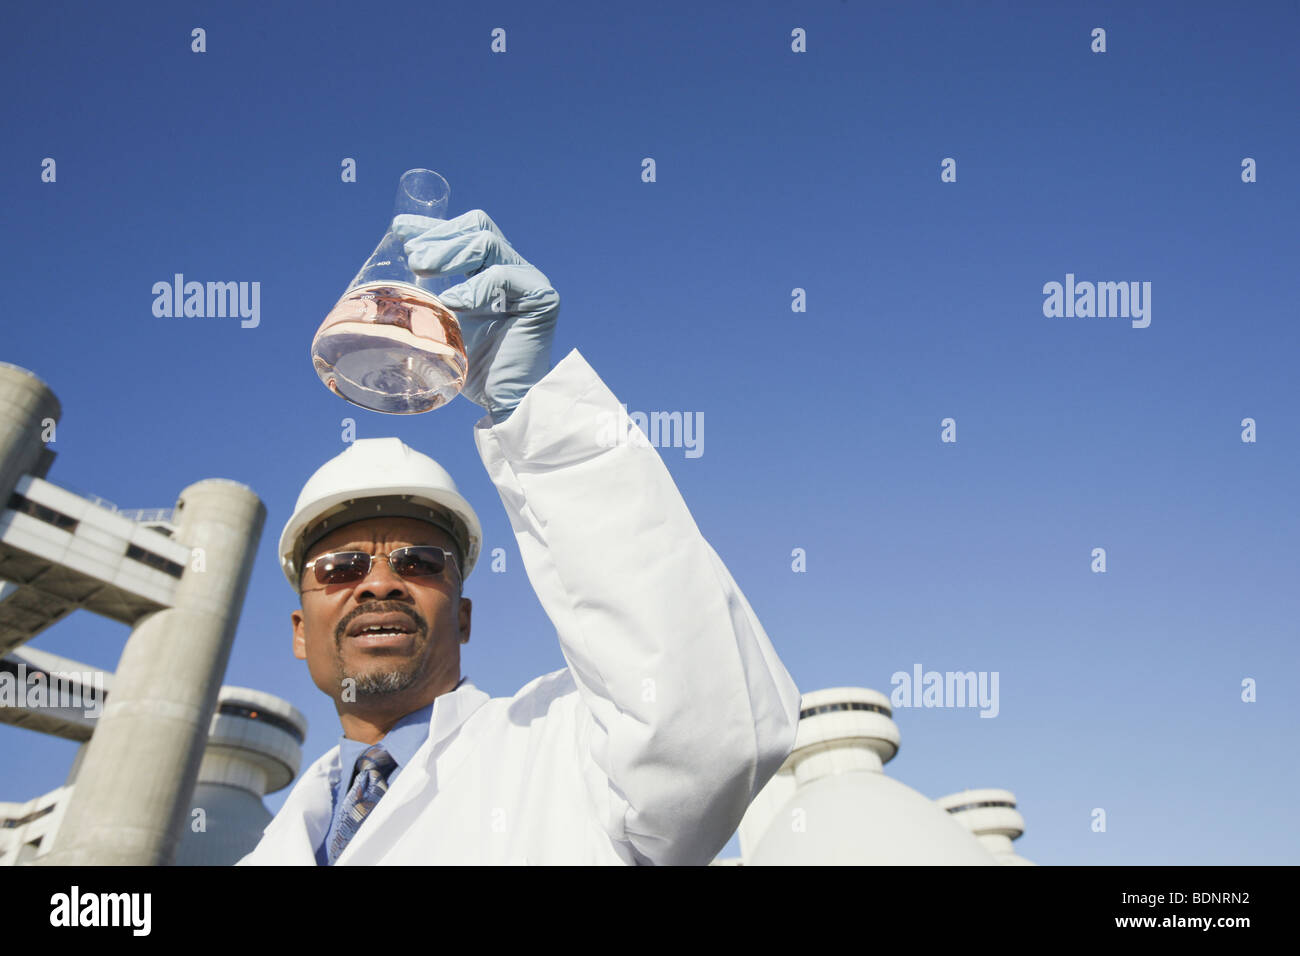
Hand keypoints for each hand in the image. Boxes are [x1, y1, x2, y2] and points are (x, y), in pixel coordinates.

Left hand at [391, 210, 559, 423]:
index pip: (464, 232)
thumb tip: (387, 278)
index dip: (433, 226)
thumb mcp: (439, 325)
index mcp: (488, 272)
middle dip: (440, 237)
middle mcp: (511, 271)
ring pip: (487, 243)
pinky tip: (453, 302)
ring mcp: (528, 282)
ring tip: (421, 272)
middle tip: (412, 259)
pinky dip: (474, 287)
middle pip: (477, 227)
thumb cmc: (471, 370)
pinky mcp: (541, 298)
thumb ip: (426, 298)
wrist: (503, 401)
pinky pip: (503, 276)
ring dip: (449, 254)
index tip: (400, 230)